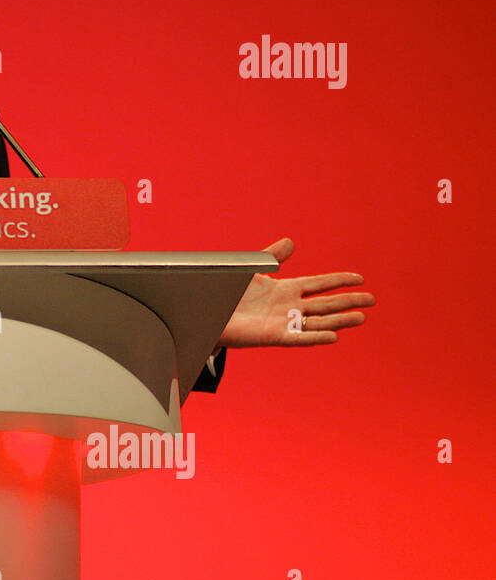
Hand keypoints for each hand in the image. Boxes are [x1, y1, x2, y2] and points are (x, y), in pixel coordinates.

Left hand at [217, 237, 374, 348]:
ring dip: (338, 320)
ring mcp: (282, 322)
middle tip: (372, 300)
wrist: (206, 312)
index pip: (319, 284)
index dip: (338, 280)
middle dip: (347, 301)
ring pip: (317, 322)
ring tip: (360, 318)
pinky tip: (333, 336)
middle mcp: (288, 307)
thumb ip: (272, 257)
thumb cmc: (226, 293)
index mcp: (285, 289)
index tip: (360, 278)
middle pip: (324, 304)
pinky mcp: (271, 336)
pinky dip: (314, 337)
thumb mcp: (251, 270)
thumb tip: (291, 242)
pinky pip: (297, 337)